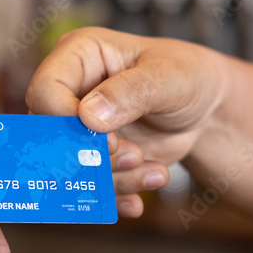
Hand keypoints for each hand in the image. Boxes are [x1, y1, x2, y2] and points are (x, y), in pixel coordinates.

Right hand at [26, 28, 229, 217]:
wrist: (206, 110)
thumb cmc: (188, 76)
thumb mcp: (168, 77)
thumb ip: (130, 92)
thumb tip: (88, 116)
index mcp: (78, 56)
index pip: (45, 92)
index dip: (67, 121)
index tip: (110, 138)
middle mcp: (69, 91)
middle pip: (50, 136)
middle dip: (92, 156)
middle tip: (135, 155)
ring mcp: (78, 127)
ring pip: (70, 166)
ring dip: (112, 178)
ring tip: (156, 172)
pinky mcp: (92, 156)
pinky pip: (88, 184)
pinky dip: (116, 196)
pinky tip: (142, 191)